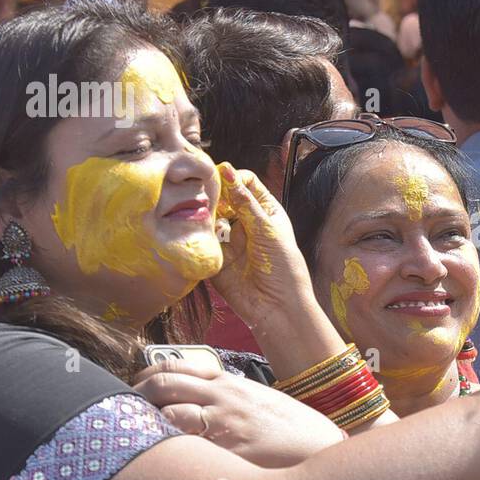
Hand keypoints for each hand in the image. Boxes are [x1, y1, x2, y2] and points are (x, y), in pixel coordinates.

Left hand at [132, 358, 344, 467]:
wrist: (324, 449)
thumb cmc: (294, 432)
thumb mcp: (261, 403)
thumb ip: (230, 400)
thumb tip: (199, 404)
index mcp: (231, 383)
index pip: (177, 365)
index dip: (148, 375)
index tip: (134, 389)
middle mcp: (224, 397)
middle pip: (163, 382)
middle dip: (136, 395)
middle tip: (121, 412)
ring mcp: (226, 422)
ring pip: (169, 410)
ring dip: (144, 421)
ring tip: (132, 437)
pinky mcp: (230, 449)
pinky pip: (186, 444)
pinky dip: (165, 448)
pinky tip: (156, 459)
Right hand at [211, 163, 315, 332]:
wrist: (276, 308)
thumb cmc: (283, 268)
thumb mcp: (266, 230)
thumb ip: (244, 202)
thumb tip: (227, 171)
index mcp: (265, 211)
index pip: (246, 183)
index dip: (233, 177)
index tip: (220, 177)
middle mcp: (246, 222)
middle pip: (224, 197)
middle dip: (214, 194)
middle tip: (206, 196)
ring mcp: (230, 240)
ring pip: (210, 216)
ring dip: (204, 212)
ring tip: (201, 213)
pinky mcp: (216, 256)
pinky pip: (202, 239)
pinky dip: (197, 232)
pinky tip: (196, 230)